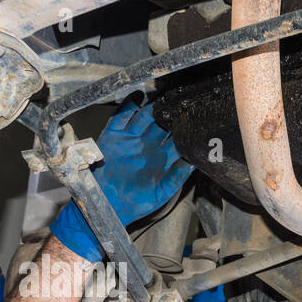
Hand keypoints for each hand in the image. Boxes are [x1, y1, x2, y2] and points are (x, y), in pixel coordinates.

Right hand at [50, 97, 192, 262]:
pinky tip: (138, 96)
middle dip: (171, 113)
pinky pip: (121, 116)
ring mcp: (130, 138)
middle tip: (181, 101)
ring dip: (153, 107)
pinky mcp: (114, 135)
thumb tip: (193, 162)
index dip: (184, 128)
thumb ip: (176, 176)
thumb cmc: (136, 202)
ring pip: (145, 117)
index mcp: (161, 158)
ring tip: (164, 96)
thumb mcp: (162, 192)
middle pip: (162, 123)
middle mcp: (147, 145)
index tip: (195, 118)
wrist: (107, 205)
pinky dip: (129, 105)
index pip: (176, 138)